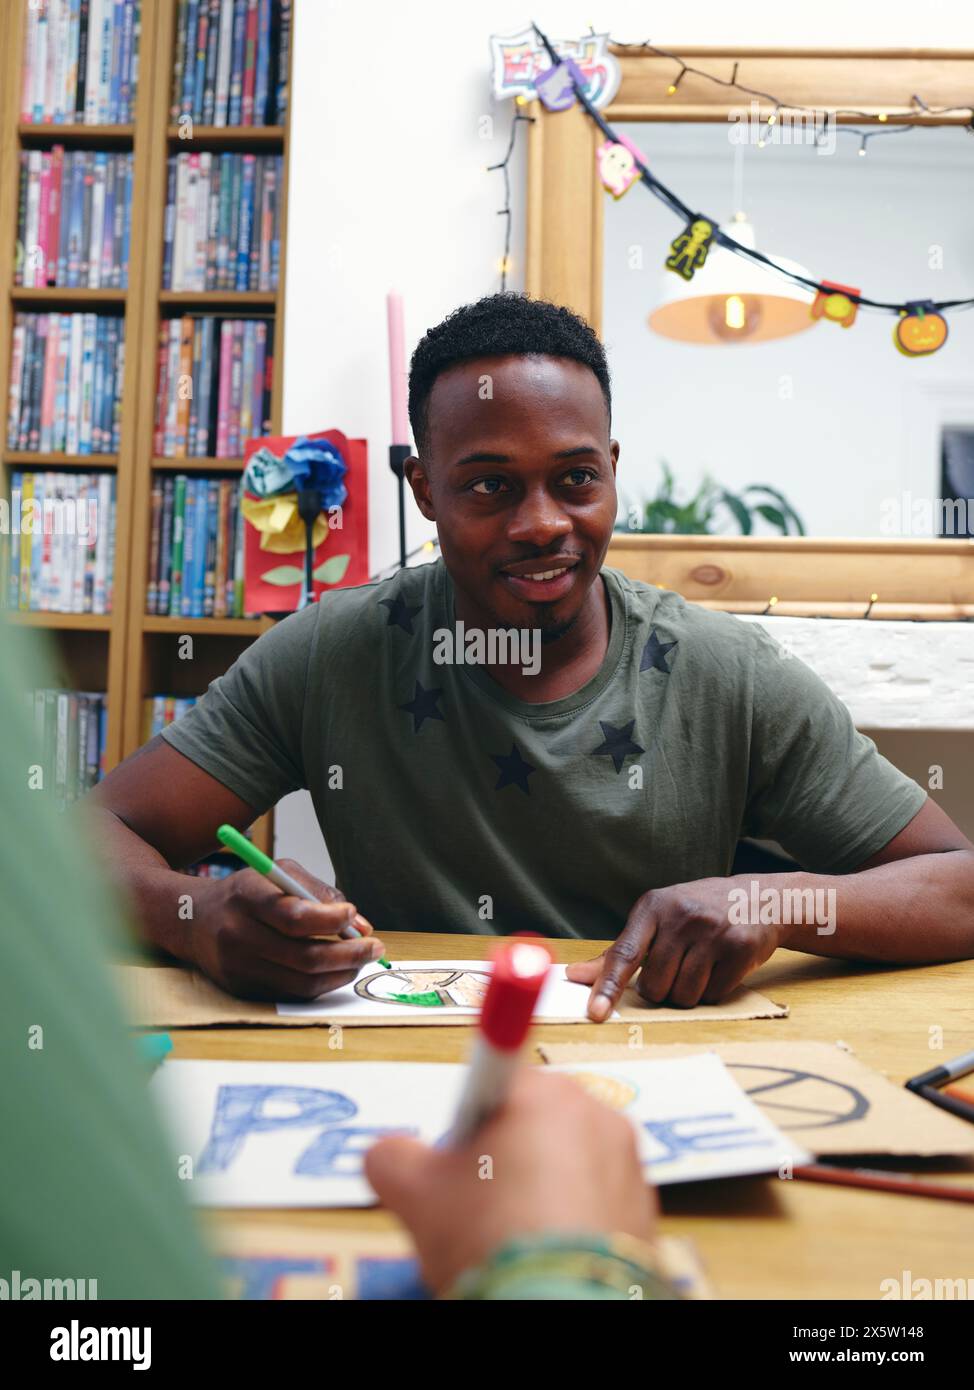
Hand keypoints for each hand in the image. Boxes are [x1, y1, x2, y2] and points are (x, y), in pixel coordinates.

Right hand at [187, 858, 384, 1000]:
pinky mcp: (241, 989)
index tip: (353, 915)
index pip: (293, 916)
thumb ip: (320, 892)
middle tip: (375, 947)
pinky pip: (291, 992)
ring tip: (361, 960)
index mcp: (247, 897)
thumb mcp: (278, 874)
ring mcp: (238, 967)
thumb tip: (361, 926)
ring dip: (341, 973)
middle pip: (303, 956)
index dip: (329, 920)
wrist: (193, 921)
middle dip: (349, 954)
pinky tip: (336, 970)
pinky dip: (320, 984)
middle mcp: (238, 934)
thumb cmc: (247, 892)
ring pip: (302, 981)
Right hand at [365, 1068, 655, 1294]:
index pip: (496, 1083)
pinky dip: (574, 1218)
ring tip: (515, 1237)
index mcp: (541, 1091)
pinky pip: (598, 1199)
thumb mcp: (416, 1195)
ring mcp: (628, 1160)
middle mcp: (595, 1111)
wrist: (560, 1305)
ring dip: (542, 1187)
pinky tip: (549, 1251)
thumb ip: (392, 1157)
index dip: (470, 1125)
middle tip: (478, 1208)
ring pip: (568, 1161)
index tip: (462, 1163)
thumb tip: (387, 1154)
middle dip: (506, 1156)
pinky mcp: (647, 1207)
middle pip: (534, 1120)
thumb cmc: (490, 1237)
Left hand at [566, 878, 780, 1018]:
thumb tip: (575, 976)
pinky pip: (714, 995)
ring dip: (688, 992)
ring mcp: (713, 932)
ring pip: (684, 995)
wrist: (760, 897)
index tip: (596, 1012)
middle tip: (677, 966)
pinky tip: (720, 966)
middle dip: (662, 989)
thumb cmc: (696, 911)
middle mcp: (682, 917)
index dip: (608, 986)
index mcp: (654, 907)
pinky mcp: (740, 949)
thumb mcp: (657, 918)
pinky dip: (713, 990)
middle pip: (655, 986)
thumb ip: (618, 951)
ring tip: (699, 964)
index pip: (624, 953)